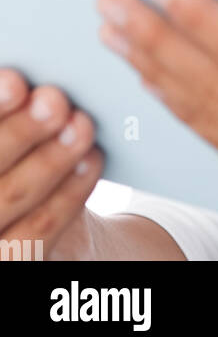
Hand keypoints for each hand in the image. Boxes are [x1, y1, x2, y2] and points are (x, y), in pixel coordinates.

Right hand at [0, 69, 103, 260]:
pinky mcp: (11, 261)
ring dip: (52, 158)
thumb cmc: (10, 149)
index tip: (17, 82)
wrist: (19, 213)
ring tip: (82, 124)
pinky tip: (91, 158)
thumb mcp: (6, 125)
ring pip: (14, 197)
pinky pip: (40, 231)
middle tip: (55, 100)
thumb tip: (30, 75)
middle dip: (21, 132)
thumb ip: (9, 110)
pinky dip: (70, 192)